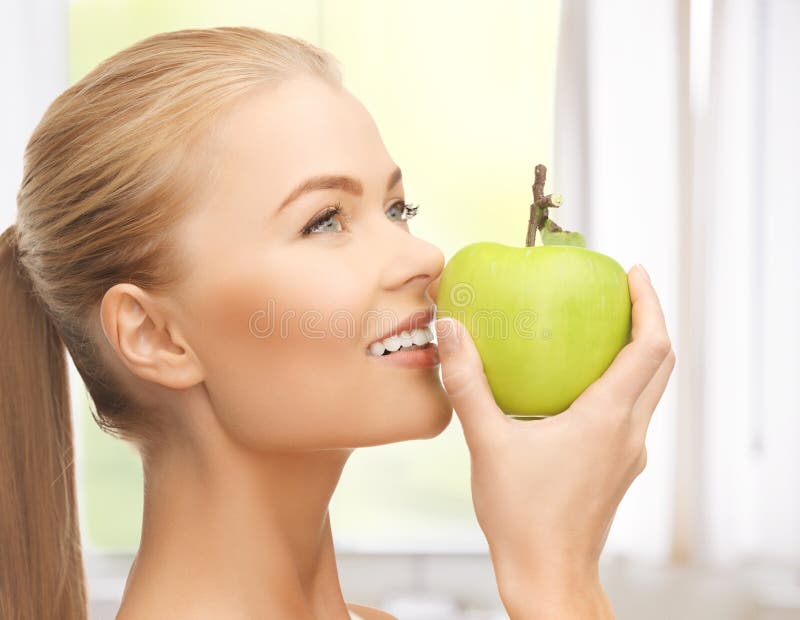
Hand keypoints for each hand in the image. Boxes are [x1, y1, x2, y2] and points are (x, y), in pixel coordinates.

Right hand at [431, 265, 674, 616]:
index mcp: (605, 419)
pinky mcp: (619, 467)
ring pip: (650, 389)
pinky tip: (582, 383)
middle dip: (650, 319)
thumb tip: (451, 331)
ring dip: (639, 351)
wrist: (548, 575)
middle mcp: (628, 433)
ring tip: (604, 327)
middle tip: (624, 290)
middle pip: (661, 364)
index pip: (648, 348)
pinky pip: (632, 411)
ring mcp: (628, 453)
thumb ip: (469, 384)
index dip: (648, 304)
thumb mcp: (487, 444)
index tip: (634, 273)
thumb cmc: (522, 517)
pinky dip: (622, 382)